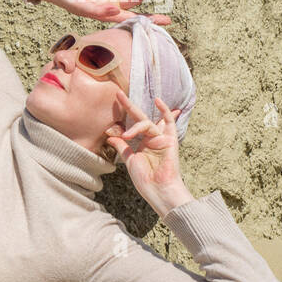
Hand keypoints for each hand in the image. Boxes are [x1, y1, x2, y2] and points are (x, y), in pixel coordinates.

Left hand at [106, 91, 193, 215]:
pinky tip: (158, 101)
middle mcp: (151, 138)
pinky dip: (165, 111)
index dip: (121, 120)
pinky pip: (168, 123)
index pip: (130, 127)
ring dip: (136, 127)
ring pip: (146, 124)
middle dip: (128, 106)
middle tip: (117, 93)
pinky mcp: (169, 140)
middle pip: (139, 118)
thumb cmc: (145, 178)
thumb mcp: (129, 159)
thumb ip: (122, 145)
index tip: (112, 110)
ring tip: (128, 135)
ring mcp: (160, 138)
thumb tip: (111, 134)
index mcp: (141, 143)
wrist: (157, 189)